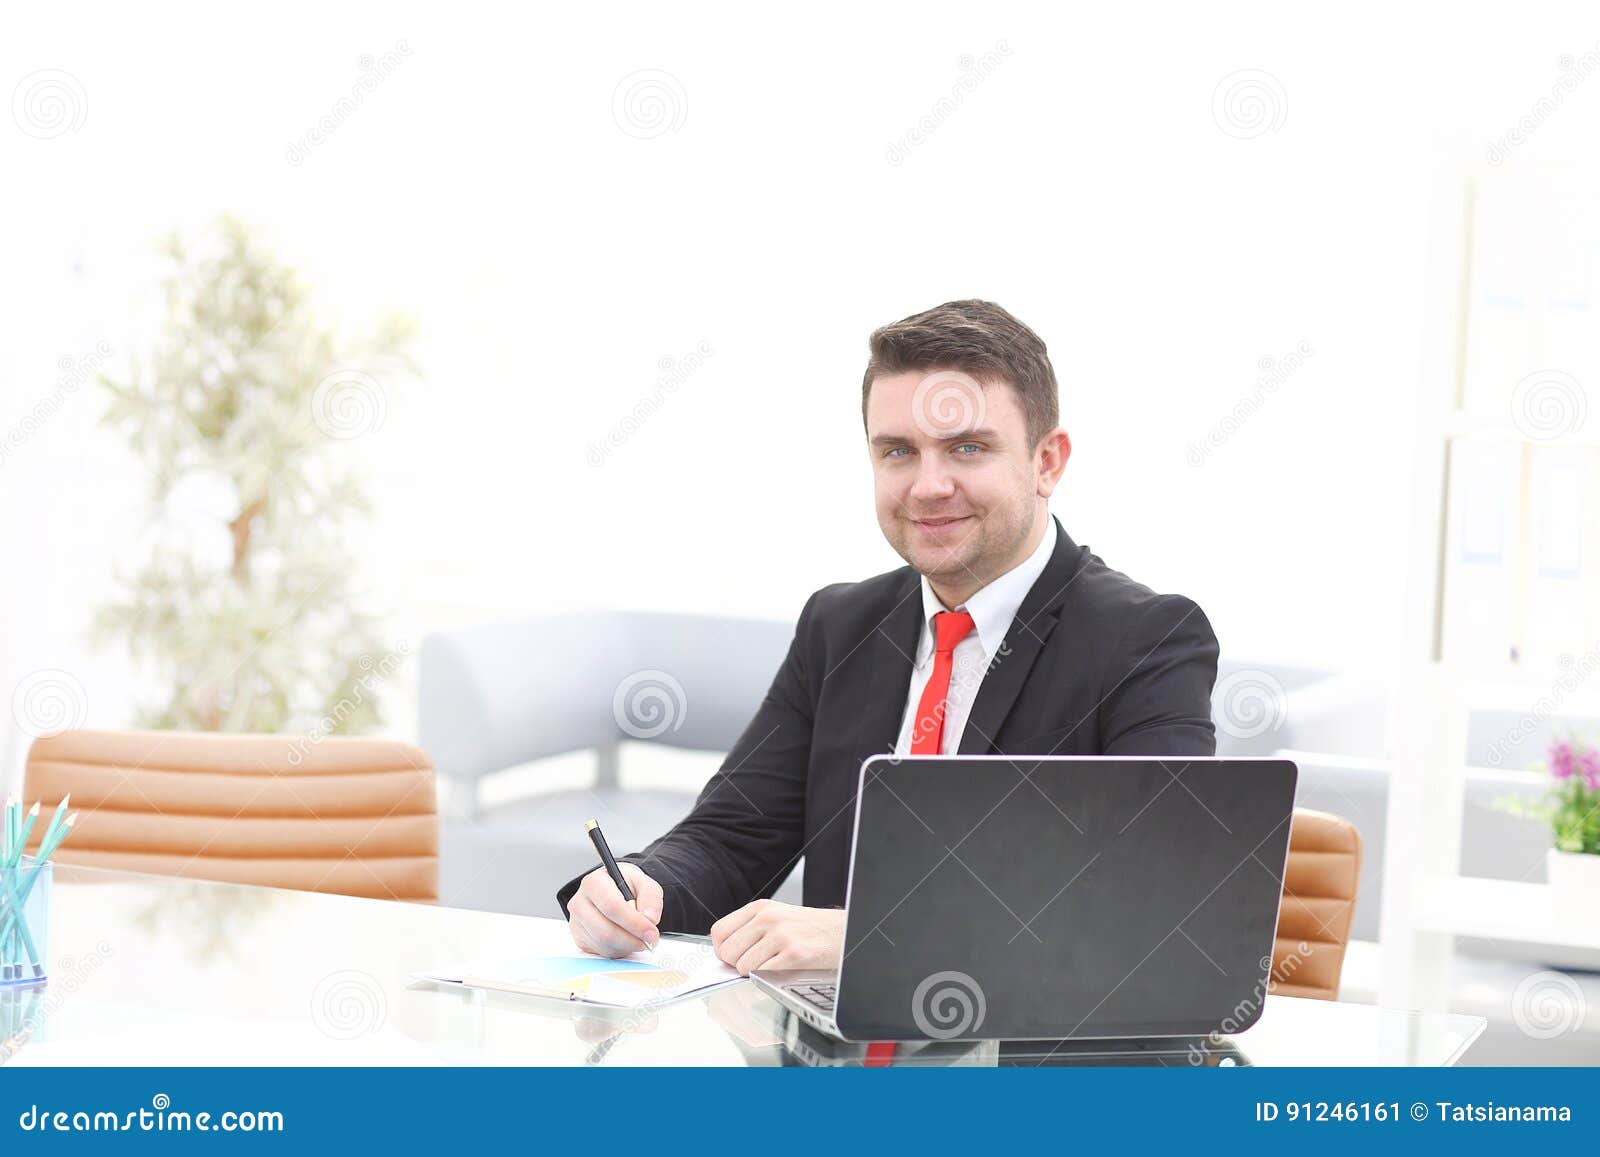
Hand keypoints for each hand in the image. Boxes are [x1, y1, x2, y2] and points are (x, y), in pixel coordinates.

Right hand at [566, 863, 663, 956]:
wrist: (613, 890)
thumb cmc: (625, 885)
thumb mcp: (644, 883)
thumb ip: (651, 897)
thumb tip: (650, 918)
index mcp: (594, 883)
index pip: (612, 906)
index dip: (634, 922)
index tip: (651, 931)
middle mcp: (580, 902)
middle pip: (606, 931)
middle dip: (633, 939)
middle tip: (651, 940)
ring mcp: (577, 923)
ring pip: (604, 944)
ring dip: (628, 945)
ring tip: (640, 937)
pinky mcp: (580, 939)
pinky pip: (602, 951)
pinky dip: (620, 949)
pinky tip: (626, 938)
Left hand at [709, 900, 844, 975]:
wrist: (843, 932)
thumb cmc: (810, 928)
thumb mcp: (777, 916)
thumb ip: (751, 928)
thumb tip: (725, 952)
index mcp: (761, 908)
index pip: (719, 931)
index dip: (721, 950)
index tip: (731, 957)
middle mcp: (768, 918)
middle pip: (727, 952)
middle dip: (736, 964)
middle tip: (752, 965)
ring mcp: (781, 935)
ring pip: (742, 966)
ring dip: (753, 973)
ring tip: (771, 966)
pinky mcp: (794, 954)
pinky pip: (762, 974)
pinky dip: (767, 978)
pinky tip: (781, 970)